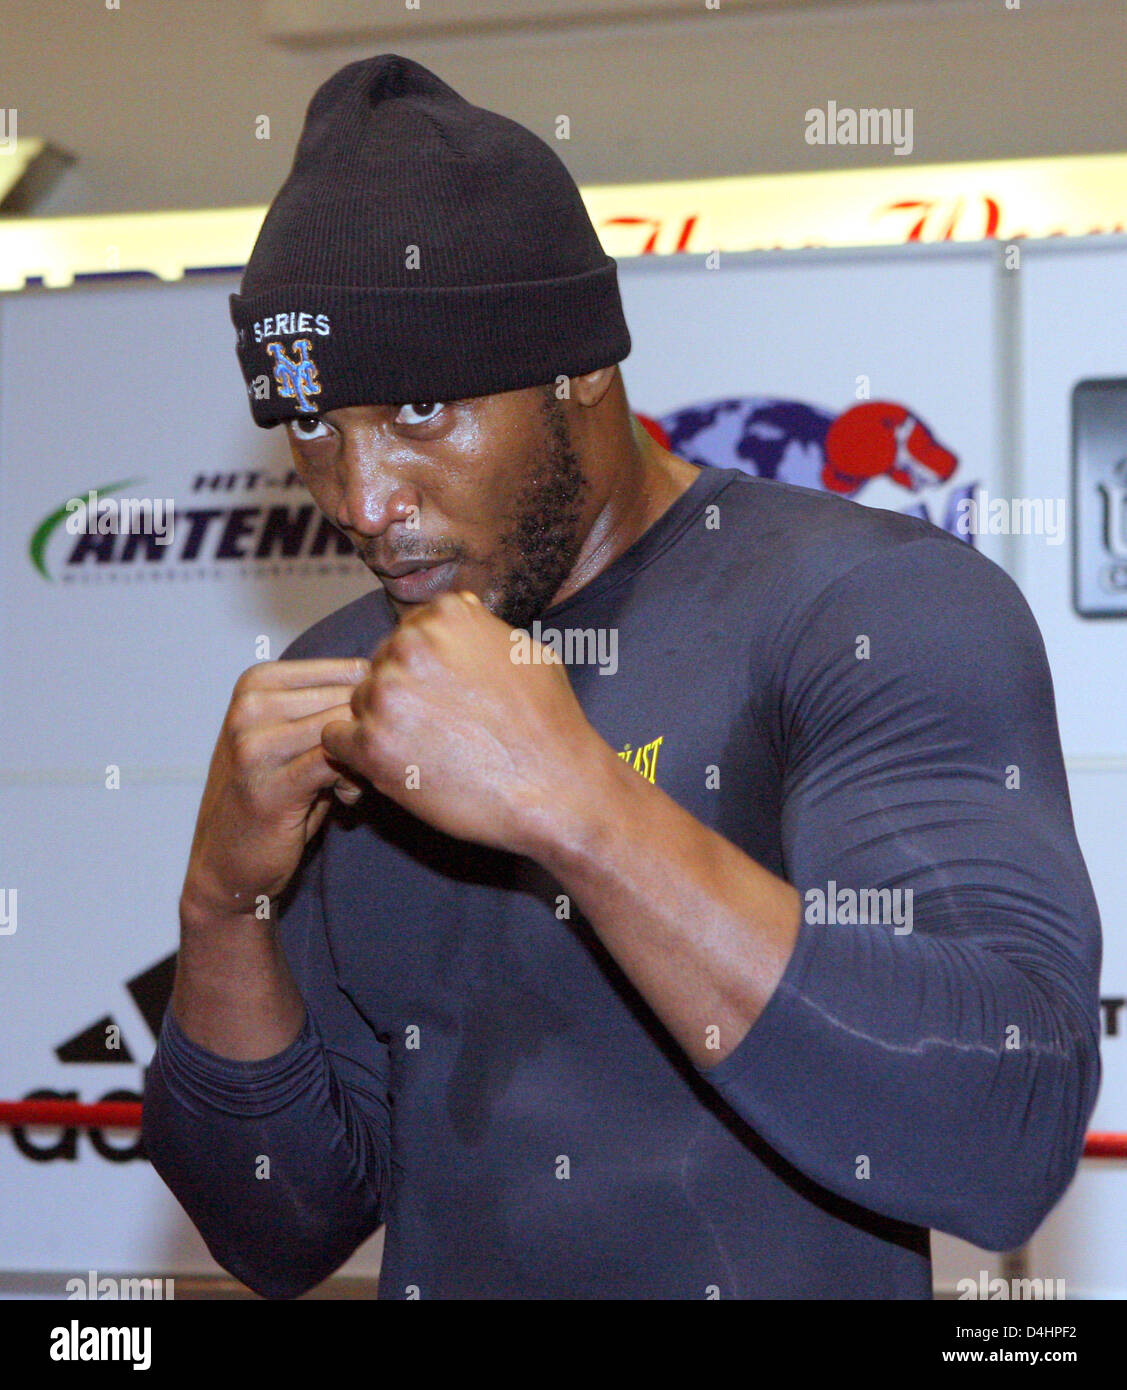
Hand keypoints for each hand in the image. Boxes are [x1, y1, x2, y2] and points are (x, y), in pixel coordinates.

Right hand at [182, 657, 371, 917]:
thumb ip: (333, 706)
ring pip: (348, 729)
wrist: (227, 862)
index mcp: (258, 681)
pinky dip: (354, 781)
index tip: (366, 740)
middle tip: (363, 768)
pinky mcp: (267, 784)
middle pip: (353, 699)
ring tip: (353, 783)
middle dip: (371, 735)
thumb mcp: (296, 736)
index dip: (375, 707)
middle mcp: (251, 705)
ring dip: (364, 760)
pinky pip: (337, 763)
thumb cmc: (275, 795)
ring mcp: (253, 743)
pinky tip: (347, 797)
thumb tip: (397, 686)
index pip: (352, 669)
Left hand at [320, 592, 600, 853]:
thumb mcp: (525, 651)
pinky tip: (397, 767)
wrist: (556, 789)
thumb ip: (479, 627)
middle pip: (379, 667)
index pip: (406, 635)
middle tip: (440, 730)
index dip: (423, 671)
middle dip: (401, 697)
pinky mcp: (370, 745)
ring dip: (381, 727)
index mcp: (444, 615)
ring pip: (358, 704)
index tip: (446, 697)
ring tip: (429, 753)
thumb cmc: (548, 723)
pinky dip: (359, 756)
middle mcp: (409, 645)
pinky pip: (338, 741)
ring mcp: (386, 695)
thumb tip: (459, 608)